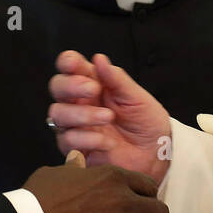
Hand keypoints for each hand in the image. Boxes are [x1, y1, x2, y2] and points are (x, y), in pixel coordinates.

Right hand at [48, 51, 171, 182]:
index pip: (70, 67)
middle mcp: (80, 102)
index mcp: (93, 83)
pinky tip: (107, 141)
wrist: (155, 154)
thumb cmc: (146, 122)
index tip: (75, 64)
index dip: (67, 62)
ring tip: (109, 117)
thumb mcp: (136, 97)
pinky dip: (88, 138)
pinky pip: (67, 140)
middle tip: (94, 90)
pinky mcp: (76, 148)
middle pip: (57, 87)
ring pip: (58, 114)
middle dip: (71, 86)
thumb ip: (116, 79)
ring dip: (83, 114)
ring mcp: (75, 125)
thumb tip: (99, 58)